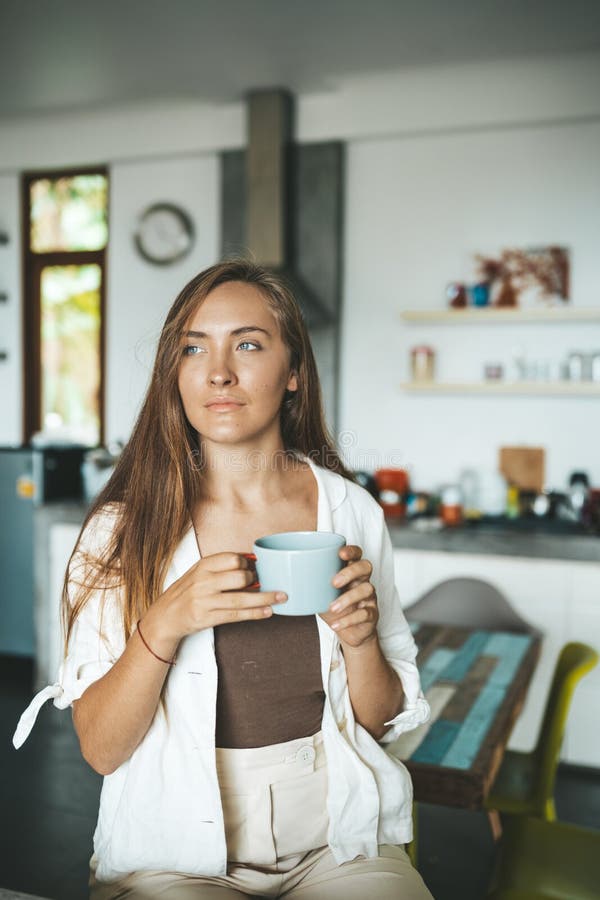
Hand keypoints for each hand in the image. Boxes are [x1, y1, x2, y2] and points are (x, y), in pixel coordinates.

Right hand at [143, 552, 286, 647]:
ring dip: (265, 598)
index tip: (257, 567)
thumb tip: (251, 560)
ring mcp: (205, 601)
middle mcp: (203, 582)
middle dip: (257, 580)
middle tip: (265, 582)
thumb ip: (221, 566)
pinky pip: (236, 616)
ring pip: (241, 599)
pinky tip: (267, 611)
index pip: (231, 558)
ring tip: (281, 597)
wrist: (165, 617)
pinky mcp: (207, 618)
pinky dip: (255, 613)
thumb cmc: (187, 592)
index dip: (248, 563)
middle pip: (239, 577)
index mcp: (202, 566)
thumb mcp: (199, 573)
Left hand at [319, 545, 378, 648]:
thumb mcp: (321, 595)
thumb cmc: (334, 607)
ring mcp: (370, 597)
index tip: (340, 553)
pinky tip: (335, 624)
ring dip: (348, 598)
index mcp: (351, 572)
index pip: (357, 554)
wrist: (349, 633)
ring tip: (332, 607)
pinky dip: (348, 620)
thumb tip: (283, 577)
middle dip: (350, 572)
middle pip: (365, 567)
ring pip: (367, 589)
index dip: (351, 551)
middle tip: (333, 582)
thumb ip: (311, 584)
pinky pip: (365, 613)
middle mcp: (363, 581)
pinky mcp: (372, 614)